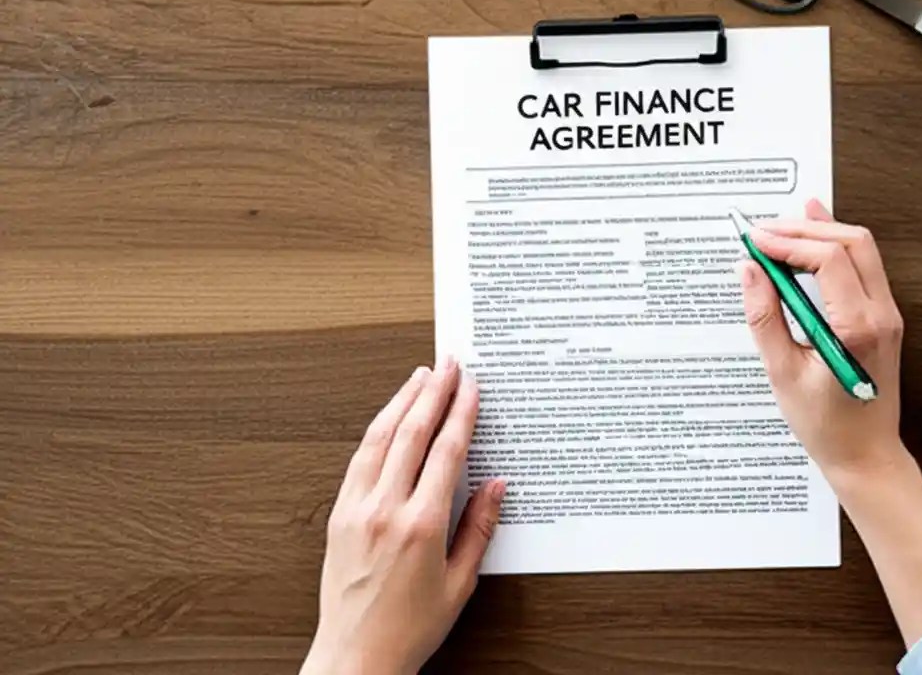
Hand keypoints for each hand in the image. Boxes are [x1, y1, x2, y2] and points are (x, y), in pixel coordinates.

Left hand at [301, 357, 504, 674]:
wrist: (355, 658)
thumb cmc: (409, 629)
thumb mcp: (460, 583)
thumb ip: (479, 528)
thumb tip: (496, 486)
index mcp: (421, 526)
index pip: (446, 452)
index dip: (461, 413)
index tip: (472, 387)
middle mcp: (385, 510)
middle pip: (411, 433)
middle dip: (433, 392)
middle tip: (448, 364)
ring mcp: (356, 510)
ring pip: (378, 439)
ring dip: (400, 402)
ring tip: (419, 377)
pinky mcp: (337, 516)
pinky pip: (358, 460)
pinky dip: (376, 431)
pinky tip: (388, 418)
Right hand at [738, 199, 908, 481]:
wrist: (865, 455)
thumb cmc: (828, 426)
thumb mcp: (783, 372)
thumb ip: (765, 317)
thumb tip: (750, 273)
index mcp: (858, 329)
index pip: (828, 260)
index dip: (789, 242)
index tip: (756, 241)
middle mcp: (882, 316)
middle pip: (851, 243)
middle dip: (805, 229)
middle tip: (765, 230)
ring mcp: (888, 315)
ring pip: (862, 249)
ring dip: (822, 233)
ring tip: (784, 226)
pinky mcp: (884, 318)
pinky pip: (865, 268)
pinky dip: (836, 248)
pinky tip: (814, 240)